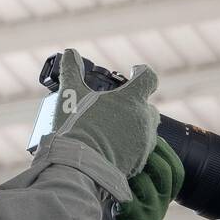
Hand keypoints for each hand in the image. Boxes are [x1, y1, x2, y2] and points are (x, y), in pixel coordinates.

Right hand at [53, 48, 159, 178]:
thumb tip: (70, 53)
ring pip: (145, 129)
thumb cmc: (77, 127)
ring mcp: (145, 142)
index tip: (134, 72)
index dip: (141, 72)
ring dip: (132, 126)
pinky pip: (139, 150)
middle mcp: (144, 119)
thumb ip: (71, 70)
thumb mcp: (70, 94)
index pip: (148, 78)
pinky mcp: (140, 162)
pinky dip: (129, 146)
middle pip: (147, 106)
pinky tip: (111, 147)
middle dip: (135, 104)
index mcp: (133, 99)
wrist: (79, 166)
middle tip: (115, 107)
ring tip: (110, 130)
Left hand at [96, 137, 183, 219]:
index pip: (176, 171)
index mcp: (164, 197)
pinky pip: (128, 197)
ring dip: (130, 167)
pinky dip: (117, 184)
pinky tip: (106, 175)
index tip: (152, 136)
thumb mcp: (132, 190)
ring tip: (115, 156)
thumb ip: (137, 171)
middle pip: (165, 173)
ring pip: (145, 182)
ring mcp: (151, 216)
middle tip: (132, 142)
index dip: (165, 151)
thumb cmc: (114, 210)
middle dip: (149, 153)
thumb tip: (134, 138)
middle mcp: (162, 207)